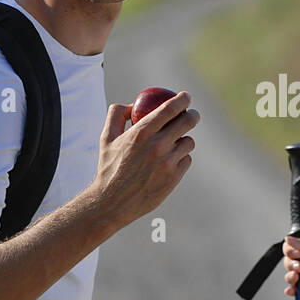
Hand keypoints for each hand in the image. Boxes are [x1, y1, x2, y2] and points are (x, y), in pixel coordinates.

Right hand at [89, 91, 198, 226]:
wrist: (112, 202)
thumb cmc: (108, 167)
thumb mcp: (106, 138)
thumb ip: (116, 115)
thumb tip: (132, 104)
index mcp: (141, 133)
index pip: (169, 109)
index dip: (182, 99)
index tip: (186, 97)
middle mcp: (157, 146)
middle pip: (187, 122)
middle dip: (192, 115)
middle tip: (191, 115)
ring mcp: (167, 163)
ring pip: (189, 142)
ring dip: (184, 140)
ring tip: (173, 144)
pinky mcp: (174, 178)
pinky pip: (186, 160)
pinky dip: (181, 158)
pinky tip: (170, 162)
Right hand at [282, 234, 299, 295]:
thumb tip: (289, 239)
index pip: (291, 246)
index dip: (290, 251)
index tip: (298, 254)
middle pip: (289, 261)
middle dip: (290, 265)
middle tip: (299, 267)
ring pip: (292, 274)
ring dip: (290, 277)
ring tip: (296, 277)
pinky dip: (293, 290)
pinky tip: (291, 290)